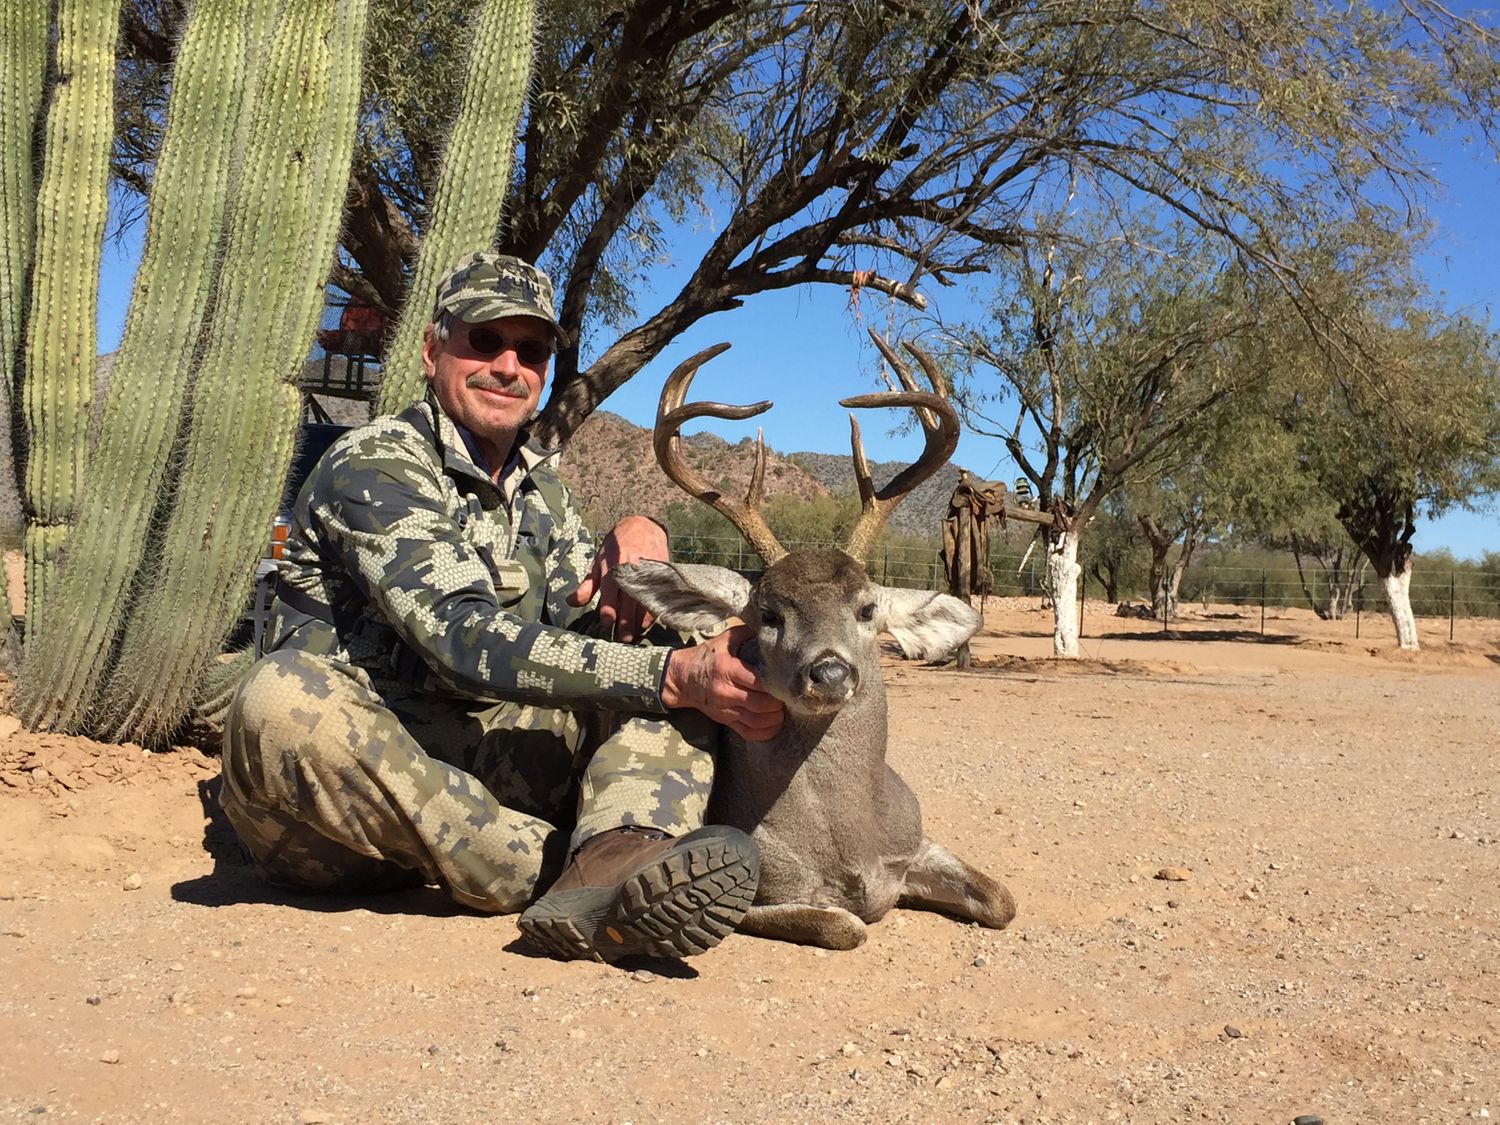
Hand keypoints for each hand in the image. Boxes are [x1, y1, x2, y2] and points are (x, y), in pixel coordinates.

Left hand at [568, 515, 668, 641]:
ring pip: (645, 600)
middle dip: (626, 622)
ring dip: (640, 620)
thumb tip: (571, 602)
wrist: (642, 526)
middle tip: (624, 640)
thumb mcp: (598, 561)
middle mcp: (630, 570)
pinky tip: (649, 622)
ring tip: (636, 636)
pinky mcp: (661, 572)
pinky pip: (658, 594)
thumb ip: (588, 584)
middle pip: (629, 600)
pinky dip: (654, 610)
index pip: (610, 592)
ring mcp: (647, 571)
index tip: (606, 626)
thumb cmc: (616, 546)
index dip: (608, 610)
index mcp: (613, 567)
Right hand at [660, 625, 783, 741]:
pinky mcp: (725, 721)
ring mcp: (725, 710)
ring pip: (756, 721)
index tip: (787, 680)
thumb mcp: (724, 639)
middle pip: (760, 704)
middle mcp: (726, 692)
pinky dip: (765, 732)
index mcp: (728, 670)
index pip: (758, 681)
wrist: (681, 678)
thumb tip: (771, 628)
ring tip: (782, 710)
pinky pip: (748, 733)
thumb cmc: (706, 656)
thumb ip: (747, 633)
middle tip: (788, 697)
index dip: (776, 683)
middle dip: (778, 703)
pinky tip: (774, 725)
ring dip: (774, 719)